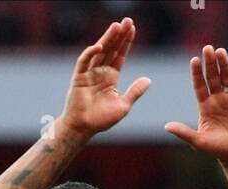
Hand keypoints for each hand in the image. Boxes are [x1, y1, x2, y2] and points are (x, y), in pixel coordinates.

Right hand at [60, 16, 149, 139]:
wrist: (83, 128)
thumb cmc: (101, 120)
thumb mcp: (123, 105)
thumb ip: (135, 92)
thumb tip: (149, 79)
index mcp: (111, 77)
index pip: (120, 55)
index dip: (126, 42)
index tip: (132, 28)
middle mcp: (100, 72)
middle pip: (111, 49)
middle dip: (119, 35)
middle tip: (127, 20)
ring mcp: (89, 73)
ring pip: (99, 52)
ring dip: (107, 39)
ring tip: (116, 26)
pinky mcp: (79, 77)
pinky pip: (84, 62)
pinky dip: (91, 53)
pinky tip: (100, 46)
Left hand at [165, 46, 227, 166]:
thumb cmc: (215, 148)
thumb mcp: (198, 142)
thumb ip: (184, 133)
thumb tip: (167, 127)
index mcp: (205, 105)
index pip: (199, 85)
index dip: (196, 73)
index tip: (194, 60)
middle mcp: (217, 98)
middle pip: (212, 77)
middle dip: (209, 64)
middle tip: (207, 48)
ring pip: (227, 78)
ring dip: (224, 65)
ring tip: (220, 51)